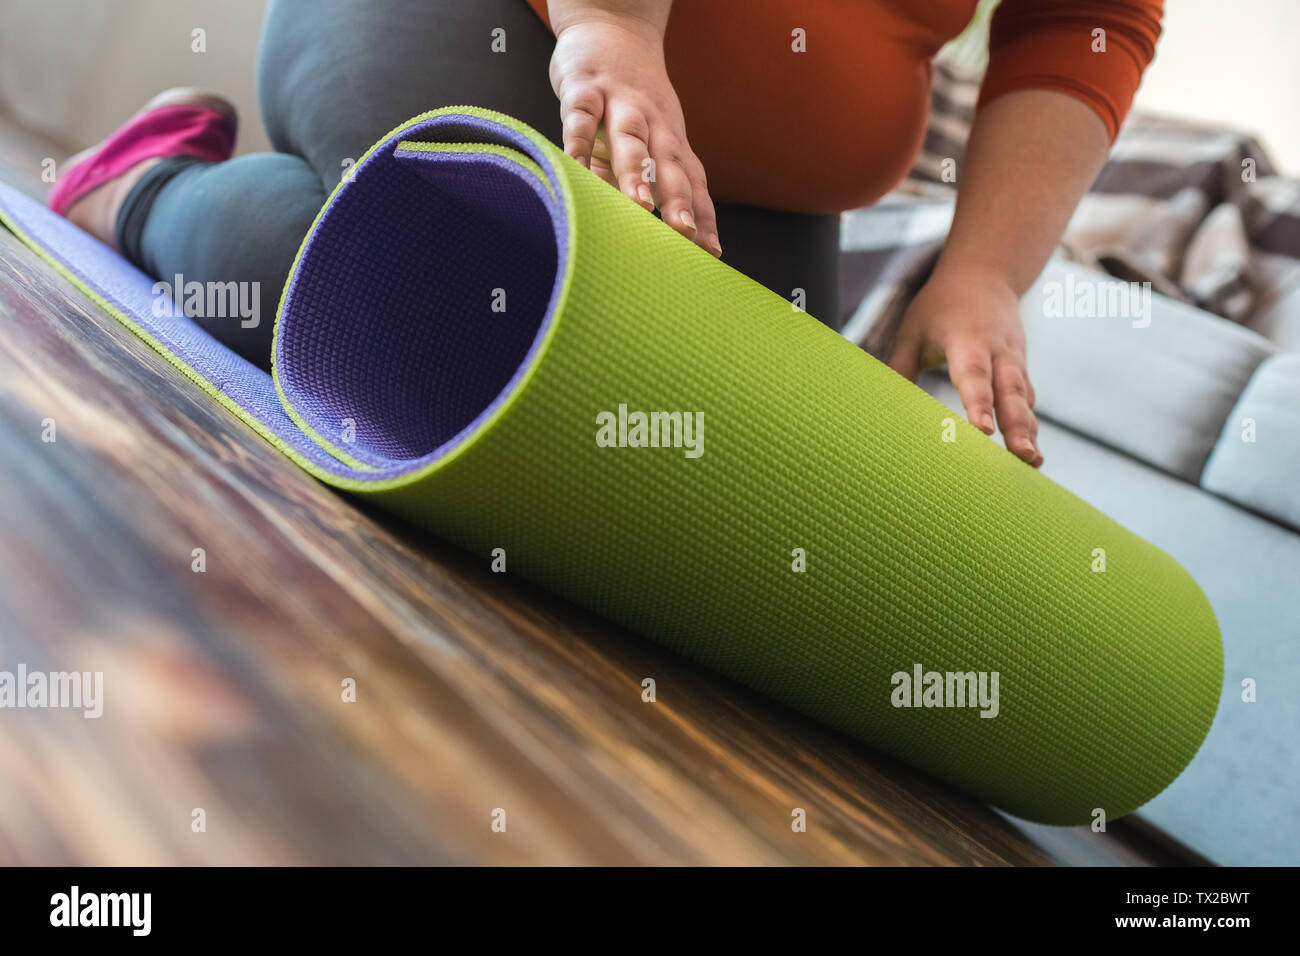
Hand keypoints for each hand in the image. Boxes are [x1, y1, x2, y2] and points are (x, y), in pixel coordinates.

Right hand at [548, 14, 720, 255]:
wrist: (611, 25)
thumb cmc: (628, 97)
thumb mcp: (642, 140)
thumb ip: (640, 182)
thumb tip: (641, 229)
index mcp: (670, 139)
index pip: (693, 182)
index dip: (703, 216)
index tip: (711, 253)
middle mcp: (653, 122)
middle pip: (669, 164)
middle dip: (678, 201)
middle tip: (686, 235)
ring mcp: (619, 102)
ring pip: (631, 139)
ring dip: (636, 172)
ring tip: (639, 206)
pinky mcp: (585, 86)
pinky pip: (582, 115)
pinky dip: (578, 139)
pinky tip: (574, 168)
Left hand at [888, 261, 1041, 466]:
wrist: (986, 272)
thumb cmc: (941, 305)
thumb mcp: (913, 329)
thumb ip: (899, 368)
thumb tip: (879, 407)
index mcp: (968, 340)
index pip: (974, 375)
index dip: (978, 404)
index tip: (983, 432)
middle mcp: (998, 351)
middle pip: (1011, 392)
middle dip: (1017, 427)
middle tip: (1023, 459)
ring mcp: (1015, 360)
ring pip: (1024, 399)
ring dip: (1029, 432)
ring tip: (1032, 464)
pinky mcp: (1021, 370)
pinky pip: (1026, 400)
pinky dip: (1029, 426)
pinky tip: (1029, 454)